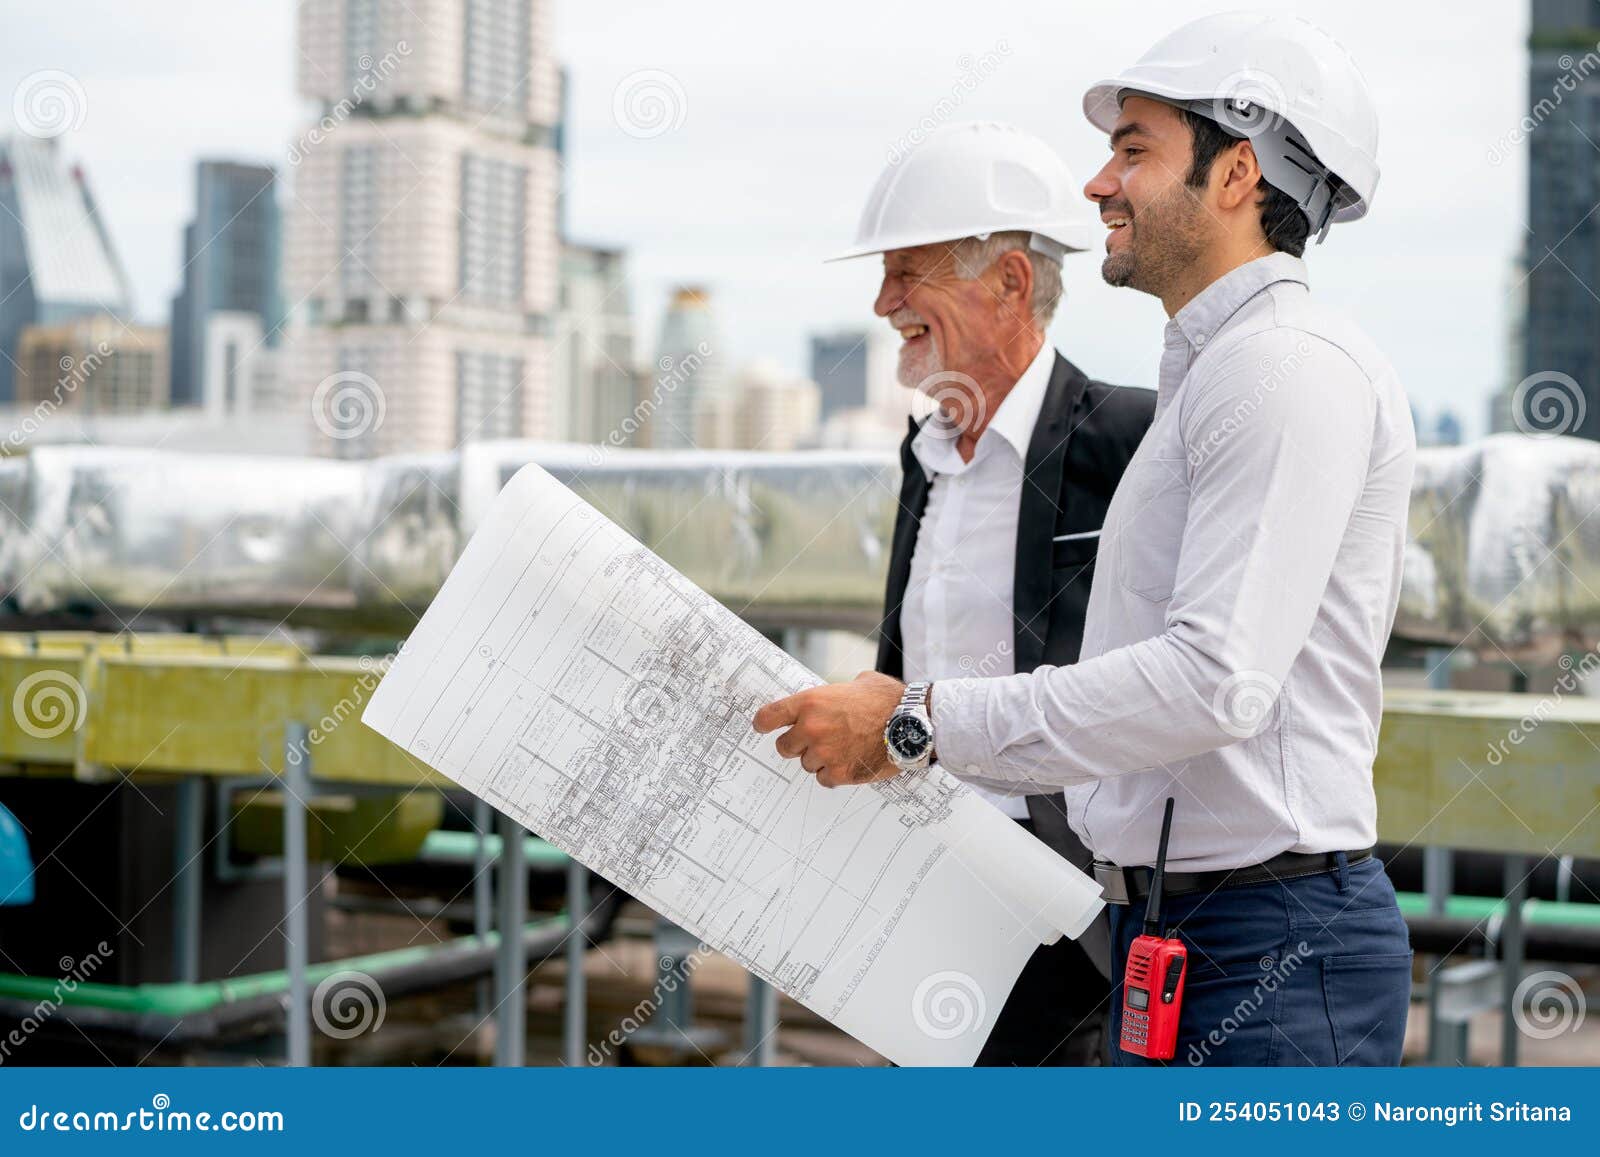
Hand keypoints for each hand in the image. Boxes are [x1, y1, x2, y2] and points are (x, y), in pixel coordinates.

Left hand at [752, 671, 906, 787]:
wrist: (913, 724)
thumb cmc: (890, 700)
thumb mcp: (859, 683)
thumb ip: (836, 693)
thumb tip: (835, 698)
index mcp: (811, 703)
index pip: (769, 717)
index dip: (763, 723)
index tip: (761, 727)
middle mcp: (812, 729)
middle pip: (784, 747)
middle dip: (797, 745)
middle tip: (815, 740)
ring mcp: (825, 754)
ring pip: (807, 764)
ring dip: (819, 760)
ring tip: (844, 749)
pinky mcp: (840, 774)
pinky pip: (825, 779)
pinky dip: (834, 774)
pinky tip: (850, 763)